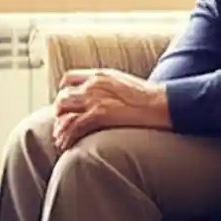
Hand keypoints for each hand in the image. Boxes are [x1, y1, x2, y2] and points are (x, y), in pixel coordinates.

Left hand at [53, 69, 170, 150]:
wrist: (161, 103)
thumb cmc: (148, 98)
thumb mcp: (124, 83)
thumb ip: (108, 87)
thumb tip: (101, 99)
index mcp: (99, 75)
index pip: (69, 78)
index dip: (63, 91)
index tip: (65, 104)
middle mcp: (93, 85)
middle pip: (62, 97)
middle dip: (60, 113)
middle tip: (61, 126)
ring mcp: (94, 100)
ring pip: (63, 112)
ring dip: (60, 128)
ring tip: (60, 140)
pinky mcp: (99, 115)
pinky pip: (73, 126)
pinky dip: (67, 137)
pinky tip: (66, 145)